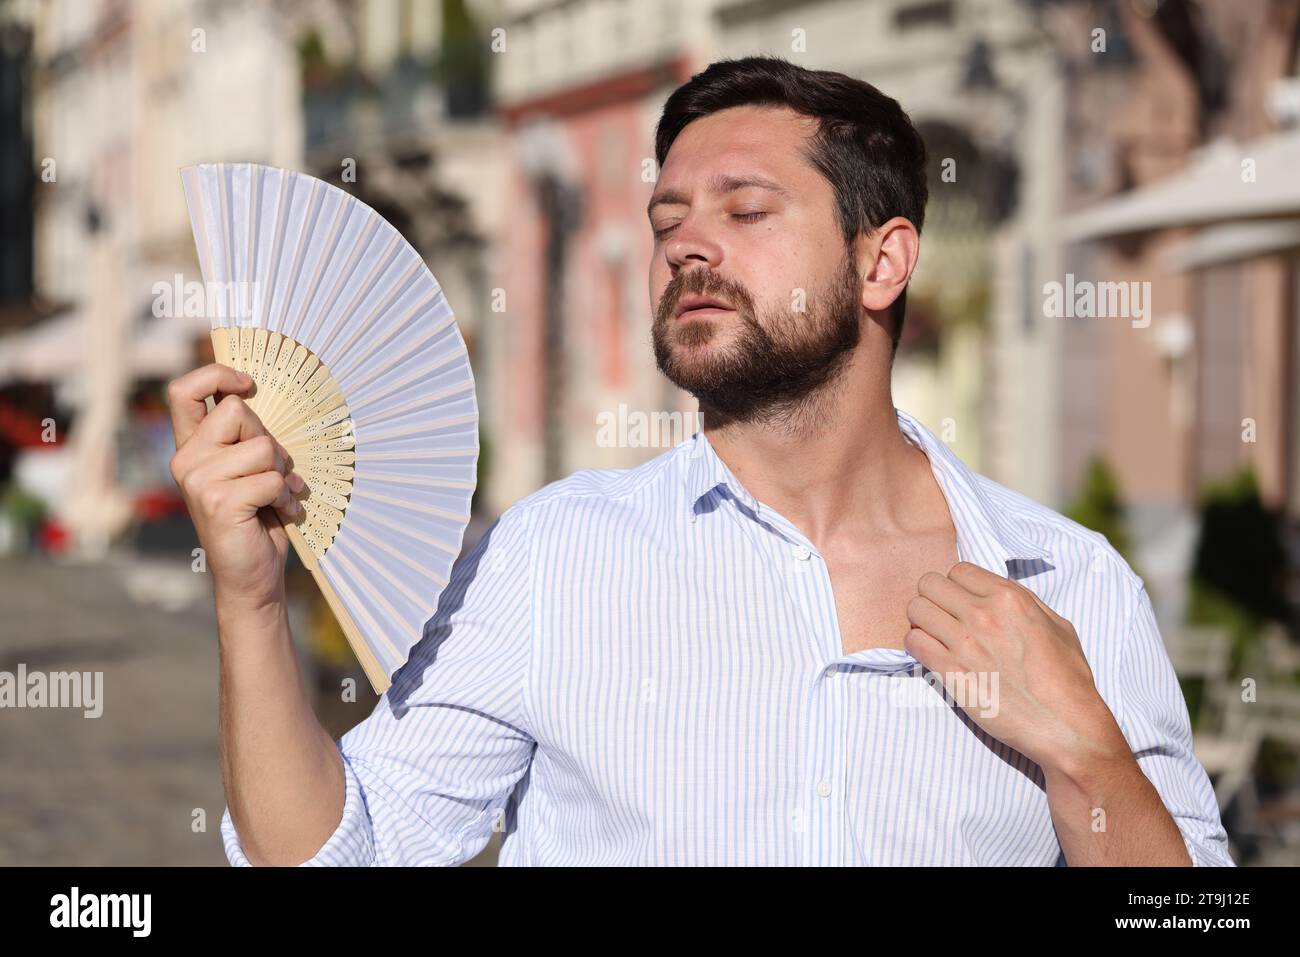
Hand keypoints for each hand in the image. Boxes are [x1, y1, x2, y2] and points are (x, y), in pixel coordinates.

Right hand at [167, 364, 303, 613]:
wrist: (251, 577)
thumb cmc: (257, 520)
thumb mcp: (251, 470)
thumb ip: (248, 438)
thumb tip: (260, 397)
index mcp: (192, 448)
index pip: (184, 391)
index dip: (216, 375)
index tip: (247, 384)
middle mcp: (187, 461)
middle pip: (239, 412)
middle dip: (270, 442)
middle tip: (271, 475)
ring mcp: (198, 481)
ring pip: (263, 447)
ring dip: (282, 475)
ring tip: (274, 499)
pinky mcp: (219, 502)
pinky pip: (271, 480)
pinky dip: (286, 498)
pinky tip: (278, 515)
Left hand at [903, 562, 1127, 774]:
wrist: (1064, 727)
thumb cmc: (1066, 679)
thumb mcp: (1057, 626)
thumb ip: (1024, 602)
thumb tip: (996, 593)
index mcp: (1009, 598)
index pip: (958, 570)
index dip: (957, 585)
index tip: (961, 601)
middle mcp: (983, 615)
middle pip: (930, 584)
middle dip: (933, 597)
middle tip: (943, 616)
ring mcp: (963, 643)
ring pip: (916, 610)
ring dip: (922, 621)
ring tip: (935, 635)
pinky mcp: (950, 672)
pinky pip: (913, 643)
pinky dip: (917, 645)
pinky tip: (932, 654)